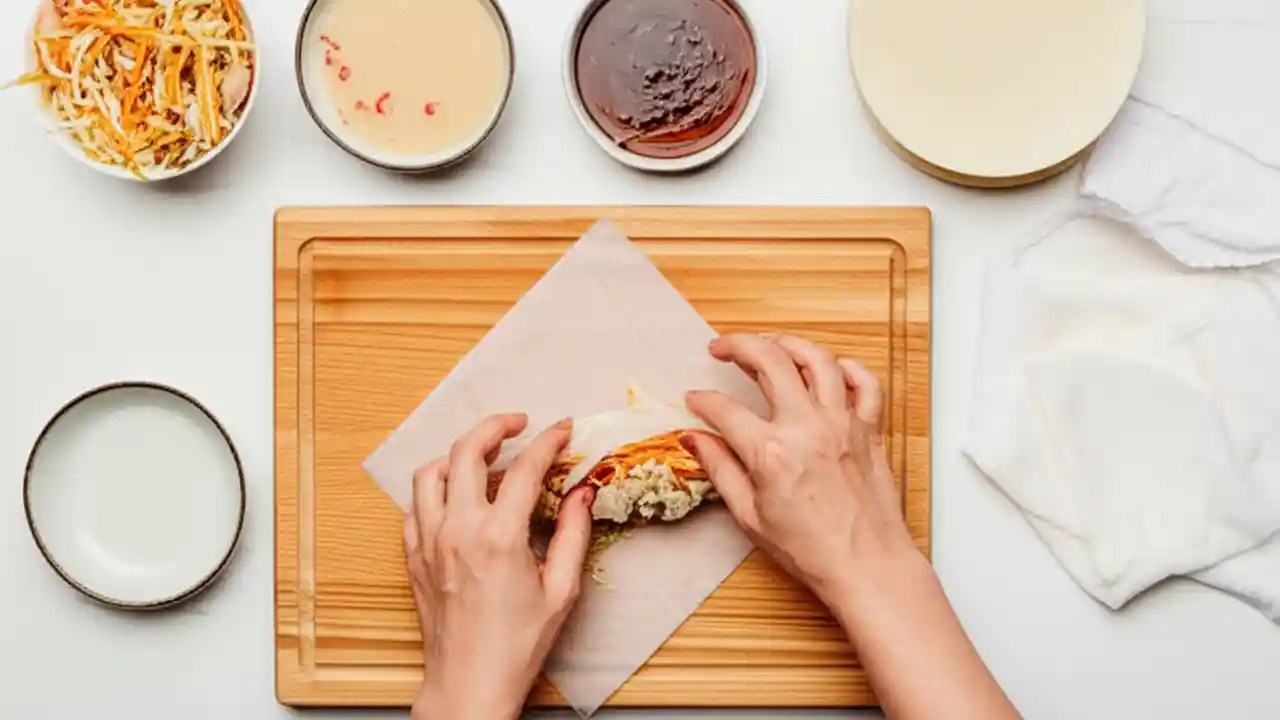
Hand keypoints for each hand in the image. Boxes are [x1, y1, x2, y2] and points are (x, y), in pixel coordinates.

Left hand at [405, 414, 594, 719]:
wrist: (469, 684)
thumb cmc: (516, 646)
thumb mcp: (561, 590)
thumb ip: (572, 533)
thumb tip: (583, 493)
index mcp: (499, 537)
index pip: (524, 467)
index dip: (548, 442)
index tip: (562, 431)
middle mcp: (458, 530)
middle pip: (468, 451)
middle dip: (496, 426)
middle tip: (518, 424)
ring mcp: (429, 541)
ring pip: (431, 471)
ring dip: (458, 453)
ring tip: (483, 454)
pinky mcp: (414, 556)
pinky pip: (415, 505)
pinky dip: (435, 488)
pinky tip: (456, 494)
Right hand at [684, 333, 1018, 718]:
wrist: (867, 567)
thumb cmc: (812, 551)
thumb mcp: (750, 516)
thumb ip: (720, 469)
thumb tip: (694, 439)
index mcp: (771, 453)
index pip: (724, 408)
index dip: (702, 400)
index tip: (695, 399)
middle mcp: (808, 428)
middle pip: (768, 360)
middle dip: (737, 345)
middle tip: (722, 347)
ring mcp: (843, 424)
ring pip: (817, 358)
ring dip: (788, 343)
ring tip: (769, 344)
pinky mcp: (869, 430)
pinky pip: (865, 382)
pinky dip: (846, 368)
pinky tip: (828, 370)